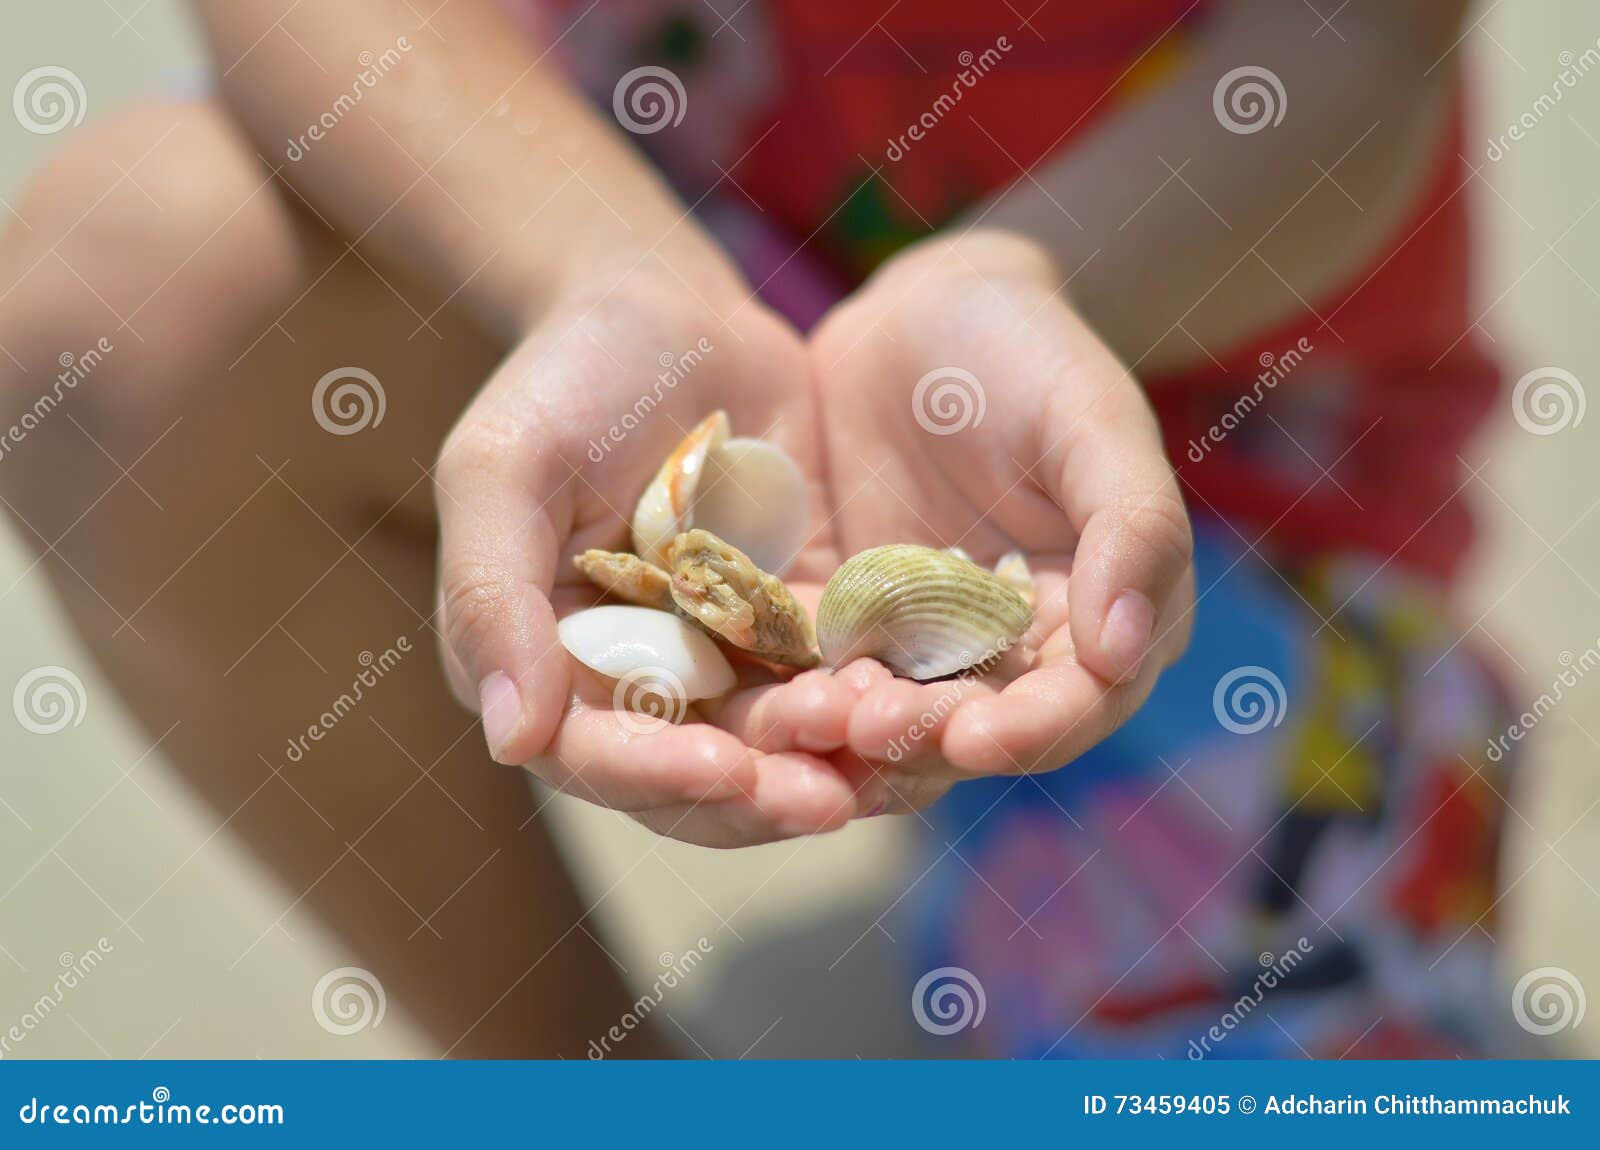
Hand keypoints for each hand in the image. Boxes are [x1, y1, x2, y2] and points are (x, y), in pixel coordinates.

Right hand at [433, 260, 872, 845]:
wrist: (669, 310)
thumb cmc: (564, 381)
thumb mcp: (502, 469)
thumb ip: (490, 594)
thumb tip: (509, 739)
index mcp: (553, 666)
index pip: (596, 756)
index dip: (654, 775)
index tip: (720, 771)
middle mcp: (639, 683)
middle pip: (695, 780)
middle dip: (759, 798)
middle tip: (828, 802)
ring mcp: (725, 658)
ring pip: (777, 747)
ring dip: (828, 765)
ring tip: (885, 759)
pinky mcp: (797, 626)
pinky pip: (836, 683)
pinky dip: (873, 705)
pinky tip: (921, 706)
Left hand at [810, 231, 1194, 810]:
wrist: (923, 314)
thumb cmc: (1032, 354)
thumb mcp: (1094, 420)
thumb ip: (1133, 526)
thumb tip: (1122, 653)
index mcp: (1097, 616)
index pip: (1079, 703)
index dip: (1035, 731)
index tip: (977, 736)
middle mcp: (1015, 650)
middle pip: (981, 730)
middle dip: (928, 741)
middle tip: (872, 729)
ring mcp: (926, 645)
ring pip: (898, 721)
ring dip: (858, 736)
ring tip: (814, 721)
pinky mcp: (849, 627)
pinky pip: (826, 679)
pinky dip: (802, 699)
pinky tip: (771, 699)